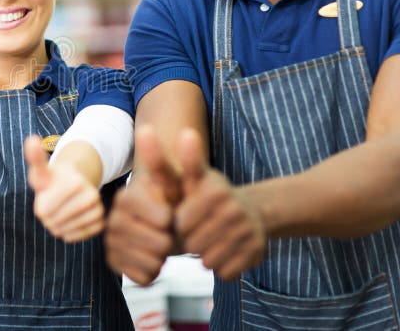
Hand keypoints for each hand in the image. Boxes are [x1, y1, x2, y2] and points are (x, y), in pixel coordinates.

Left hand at [25, 135, 103, 241]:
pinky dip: (69, 232)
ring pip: (65, 231)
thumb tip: (31, 139)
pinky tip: (69, 220)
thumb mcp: (41, 170)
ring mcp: (98, 209)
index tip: (47, 194)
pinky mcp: (101, 222)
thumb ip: (35, 158)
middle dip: (48, 217)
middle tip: (54, 204)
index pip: (43, 211)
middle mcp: (91, 196)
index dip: (39, 206)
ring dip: (57, 226)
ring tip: (60, 211)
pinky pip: (78, 236)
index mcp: (75, 183)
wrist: (74, 183)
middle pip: (54, 223)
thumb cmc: (53, 180)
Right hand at [104, 125, 177, 284]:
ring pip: (150, 261)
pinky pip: (142, 277)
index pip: (162, 218)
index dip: (178, 220)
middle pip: (157, 243)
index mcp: (129, 195)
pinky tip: (154, 258)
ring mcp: (112, 240)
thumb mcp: (188, 180)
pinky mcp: (113, 261)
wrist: (170, 223)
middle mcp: (114, 216)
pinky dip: (154, 271)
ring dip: (165, 256)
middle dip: (173, 239)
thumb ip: (186, 158)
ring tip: (163, 243)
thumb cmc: (180, 199)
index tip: (173, 212)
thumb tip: (173, 130)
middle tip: (169, 230)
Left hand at [175, 128, 265, 279]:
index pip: (182, 218)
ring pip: (207, 258)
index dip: (179, 221)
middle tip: (196, 227)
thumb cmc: (204, 196)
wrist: (250, 214)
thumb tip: (143, 129)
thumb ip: (161, 160)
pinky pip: (223, 270)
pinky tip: (224, 249)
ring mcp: (247, 228)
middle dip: (188, 238)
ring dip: (202, 253)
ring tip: (209, 236)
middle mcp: (233, 204)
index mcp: (214, 186)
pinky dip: (219, 265)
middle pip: (191, 241)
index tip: (182, 214)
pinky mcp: (256, 250)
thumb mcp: (182, 178)